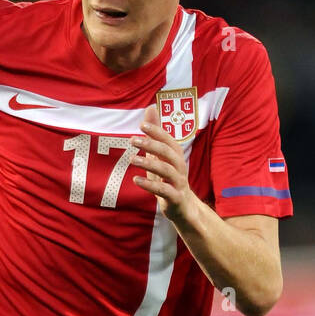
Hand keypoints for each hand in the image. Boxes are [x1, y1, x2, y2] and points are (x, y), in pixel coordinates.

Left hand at [131, 103, 196, 226]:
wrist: (183, 206)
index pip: (168, 140)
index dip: (157, 131)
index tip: (142, 125)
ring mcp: (179, 183)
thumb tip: (150, 108)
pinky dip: (149, 185)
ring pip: (166, 170)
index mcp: (177, 155)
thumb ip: (155, 135)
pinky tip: (135, 180)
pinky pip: (163, 190)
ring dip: (148, 164)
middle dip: (151, 145)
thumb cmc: (168, 178)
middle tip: (133, 140)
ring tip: (131, 160)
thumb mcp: (160, 156)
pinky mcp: (175, 198)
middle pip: (168, 153)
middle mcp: (180, 167)